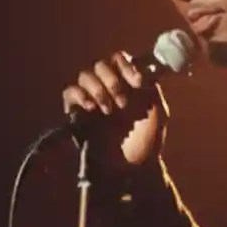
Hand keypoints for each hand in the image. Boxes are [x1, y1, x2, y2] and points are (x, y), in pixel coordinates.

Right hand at [61, 51, 167, 181]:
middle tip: (122, 103)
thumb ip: (150, 85)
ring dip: (98, 89)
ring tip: (108, 111)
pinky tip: (91, 108)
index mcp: (126, 84)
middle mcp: (108, 88)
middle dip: (112, 80)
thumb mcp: (157, 110)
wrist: (133, 167)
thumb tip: (139, 66)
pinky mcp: (76, 113)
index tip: (137, 82)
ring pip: (84, 76)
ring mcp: (91, 100)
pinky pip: (69, 92)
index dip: (126, 66)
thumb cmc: (148, 142)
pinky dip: (79, 95)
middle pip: (100, 64)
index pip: (119, 59)